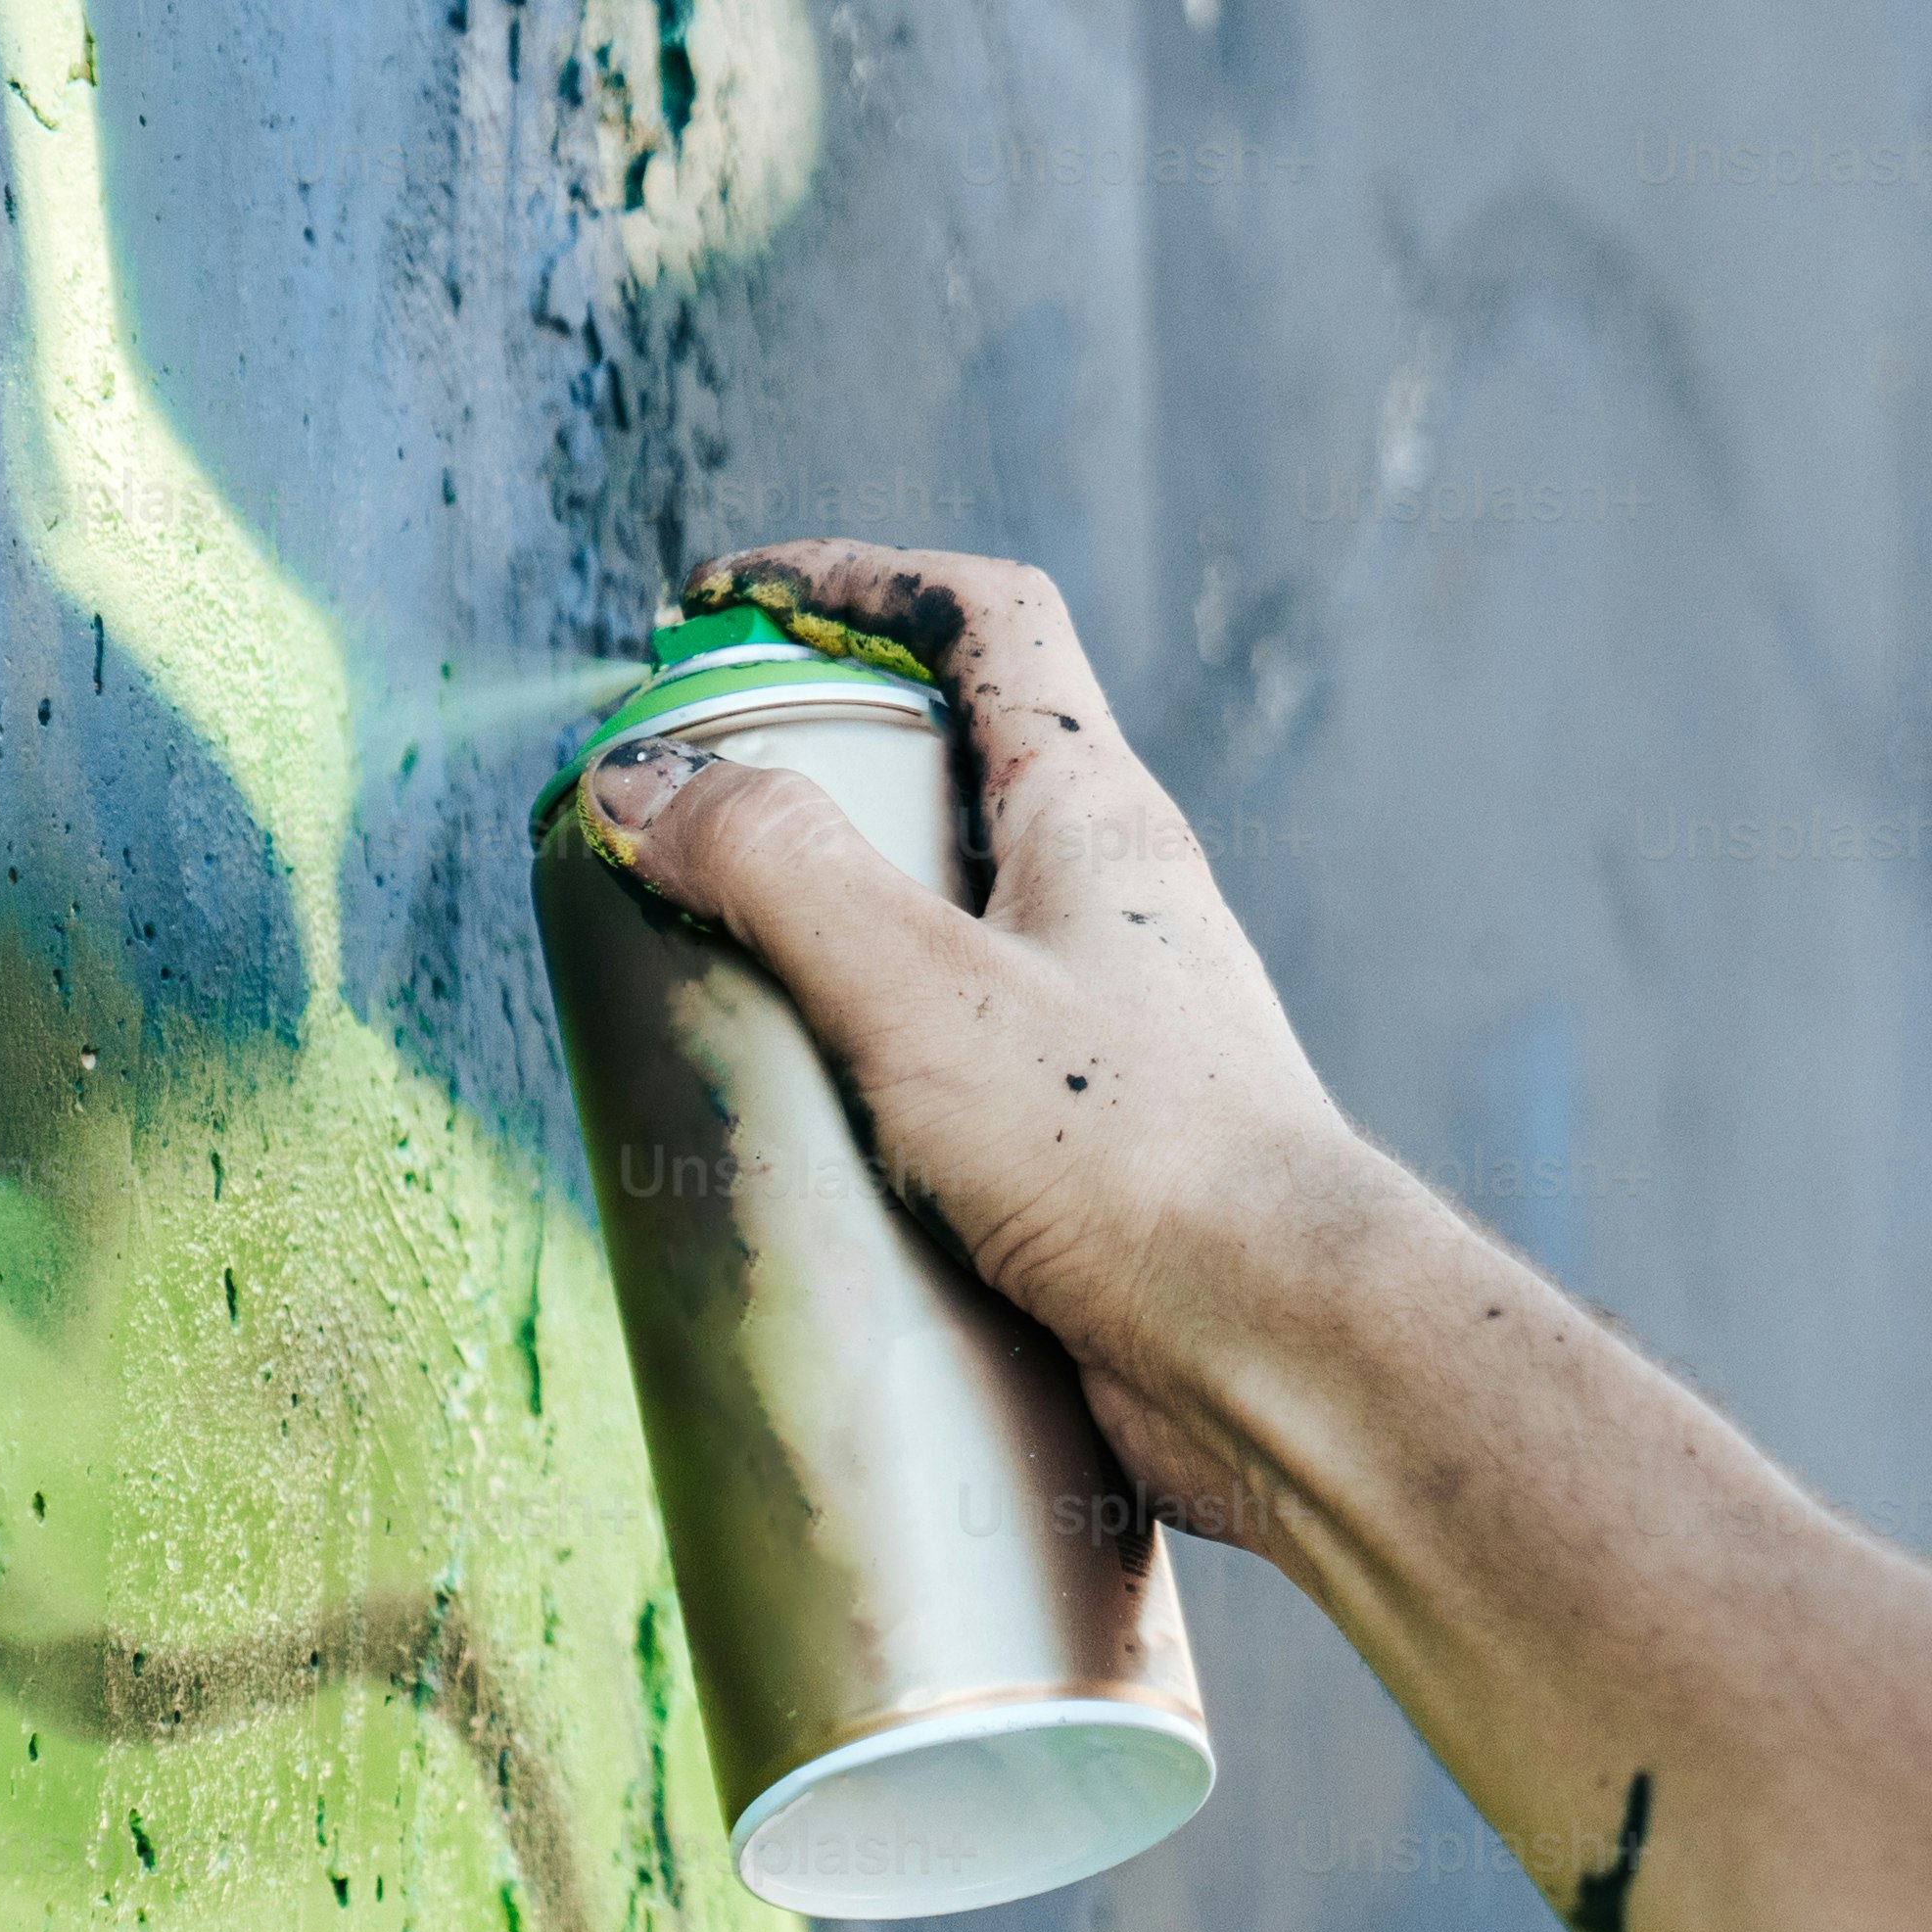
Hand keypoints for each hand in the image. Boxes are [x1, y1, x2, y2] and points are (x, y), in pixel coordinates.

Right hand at [570, 542, 1399, 1548]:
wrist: (1287, 1352)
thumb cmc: (1136, 1156)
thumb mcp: (920, 993)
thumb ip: (781, 874)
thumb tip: (645, 786)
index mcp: (1091, 814)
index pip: (984, 619)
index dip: (854, 579)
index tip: (728, 604)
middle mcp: (1109, 901)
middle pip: (951, 768)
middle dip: (810, 767)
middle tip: (684, 815)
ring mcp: (1107, 1024)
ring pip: (948, 929)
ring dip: (828, 930)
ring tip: (704, 975)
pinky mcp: (1090, 1146)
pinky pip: (957, 1066)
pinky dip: (865, 1067)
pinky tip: (793, 1135)